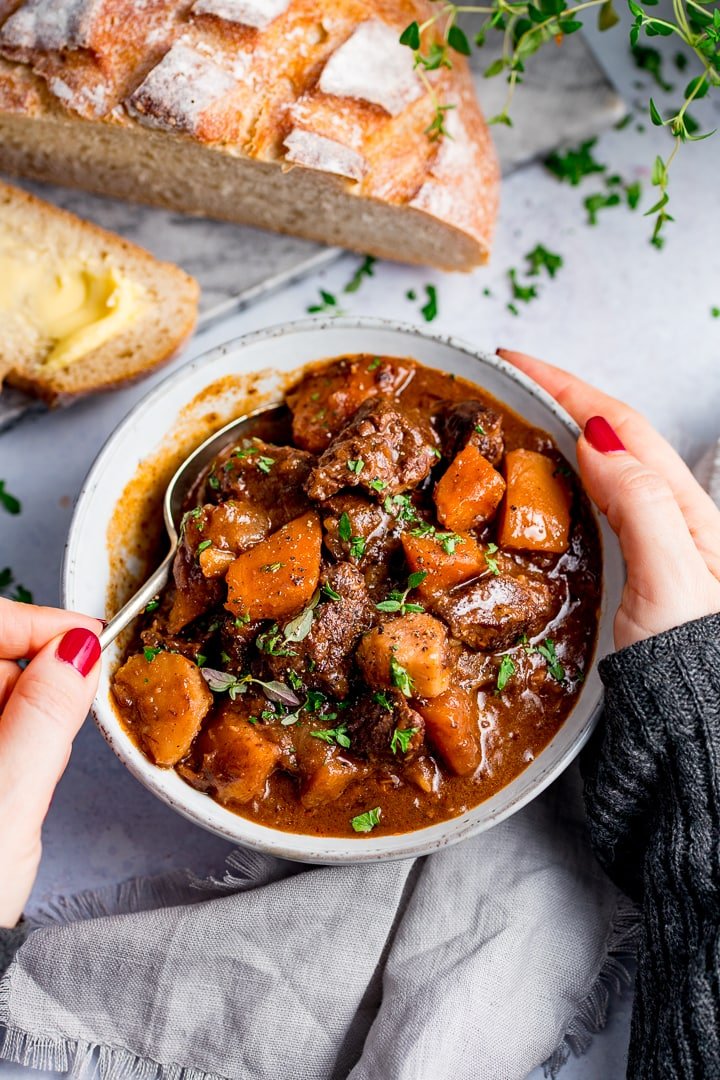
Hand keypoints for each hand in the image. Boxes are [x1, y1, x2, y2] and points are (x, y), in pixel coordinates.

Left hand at [0, 600, 101, 926]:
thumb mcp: (9, 803)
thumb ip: (44, 716)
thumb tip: (76, 649)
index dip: (36, 622)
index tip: (86, 640)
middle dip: (32, 676)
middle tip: (55, 727)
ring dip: (22, 712)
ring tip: (23, 774)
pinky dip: (10, 739)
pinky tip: (9, 781)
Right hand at [498, 350, 719, 649]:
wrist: (697, 736)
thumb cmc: (692, 671)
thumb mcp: (671, 582)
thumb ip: (640, 506)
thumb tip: (595, 437)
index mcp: (688, 512)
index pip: (621, 427)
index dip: (567, 388)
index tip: (515, 363)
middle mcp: (671, 522)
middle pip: (609, 440)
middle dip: (558, 403)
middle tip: (504, 388)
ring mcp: (649, 548)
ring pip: (598, 473)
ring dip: (555, 441)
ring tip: (511, 428)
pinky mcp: (628, 577)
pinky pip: (590, 511)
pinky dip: (557, 486)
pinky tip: (535, 493)